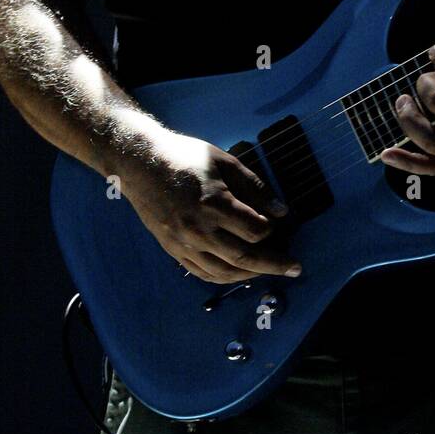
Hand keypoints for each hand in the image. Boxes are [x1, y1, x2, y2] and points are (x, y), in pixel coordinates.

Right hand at [118, 132, 300, 283]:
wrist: (141, 163)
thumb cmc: (186, 156)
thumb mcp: (225, 162)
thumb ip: (255, 188)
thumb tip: (282, 212)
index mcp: (214, 204)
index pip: (255, 231)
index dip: (271, 231)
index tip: (278, 226)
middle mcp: (199, 229)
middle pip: (244, 257)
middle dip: (273, 265)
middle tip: (294, 268)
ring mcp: (183, 243)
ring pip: (224, 271)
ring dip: (250, 275)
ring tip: (268, 271)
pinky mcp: (173, 250)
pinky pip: (203, 273)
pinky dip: (225, 277)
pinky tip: (238, 273)